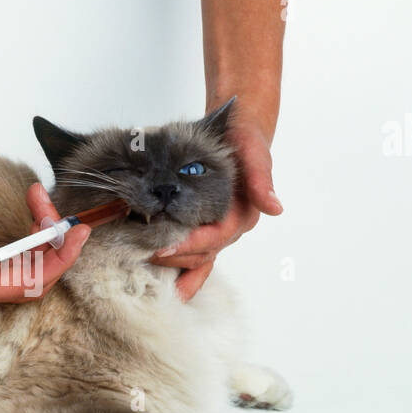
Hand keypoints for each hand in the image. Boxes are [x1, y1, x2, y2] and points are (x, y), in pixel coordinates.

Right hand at [0, 182, 88, 314]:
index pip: (33, 283)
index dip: (61, 258)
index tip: (77, 231)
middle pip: (35, 277)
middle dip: (53, 242)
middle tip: (53, 206)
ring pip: (27, 266)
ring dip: (41, 236)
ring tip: (39, 200)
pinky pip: (14, 259)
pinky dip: (28, 237)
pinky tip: (29, 215)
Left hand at [149, 109, 282, 300]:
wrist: (236, 128)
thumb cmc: (243, 137)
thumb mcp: (252, 149)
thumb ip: (260, 177)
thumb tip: (274, 207)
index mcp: (242, 214)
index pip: (213, 237)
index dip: (187, 245)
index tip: (160, 248)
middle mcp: (230, 228)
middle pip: (200, 254)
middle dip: (171, 258)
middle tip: (137, 256)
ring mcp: (216, 231)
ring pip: (194, 260)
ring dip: (170, 268)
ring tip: (140, 270)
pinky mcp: (203, 229)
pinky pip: (191, 256)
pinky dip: (177, 272)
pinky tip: (159, 284)